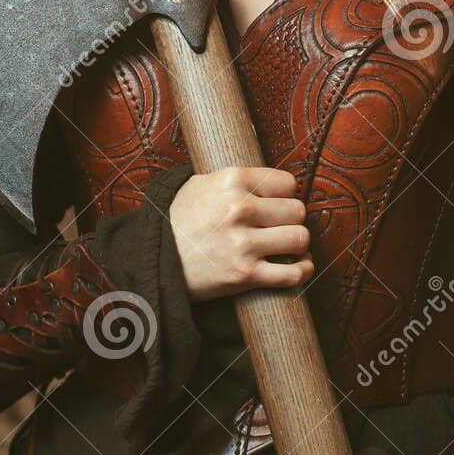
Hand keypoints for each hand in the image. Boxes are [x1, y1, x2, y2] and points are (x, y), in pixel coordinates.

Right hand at [168, 165, 313, 301]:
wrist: (153, 258)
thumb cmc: (179, 220)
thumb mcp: (201, 184)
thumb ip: (237, 179)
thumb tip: (275, 182)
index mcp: (231, 180)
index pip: (287, 183)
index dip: (285, 196)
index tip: (277, 206)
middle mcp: (239, 209)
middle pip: (297, 211)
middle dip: (292, 221)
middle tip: (280, 228)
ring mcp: (242, 243)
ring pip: (299, 238)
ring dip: (297, 245)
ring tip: (287, 247)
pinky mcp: (244, 275)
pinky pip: (292, 273)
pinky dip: (300, 271)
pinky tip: (296, 267)